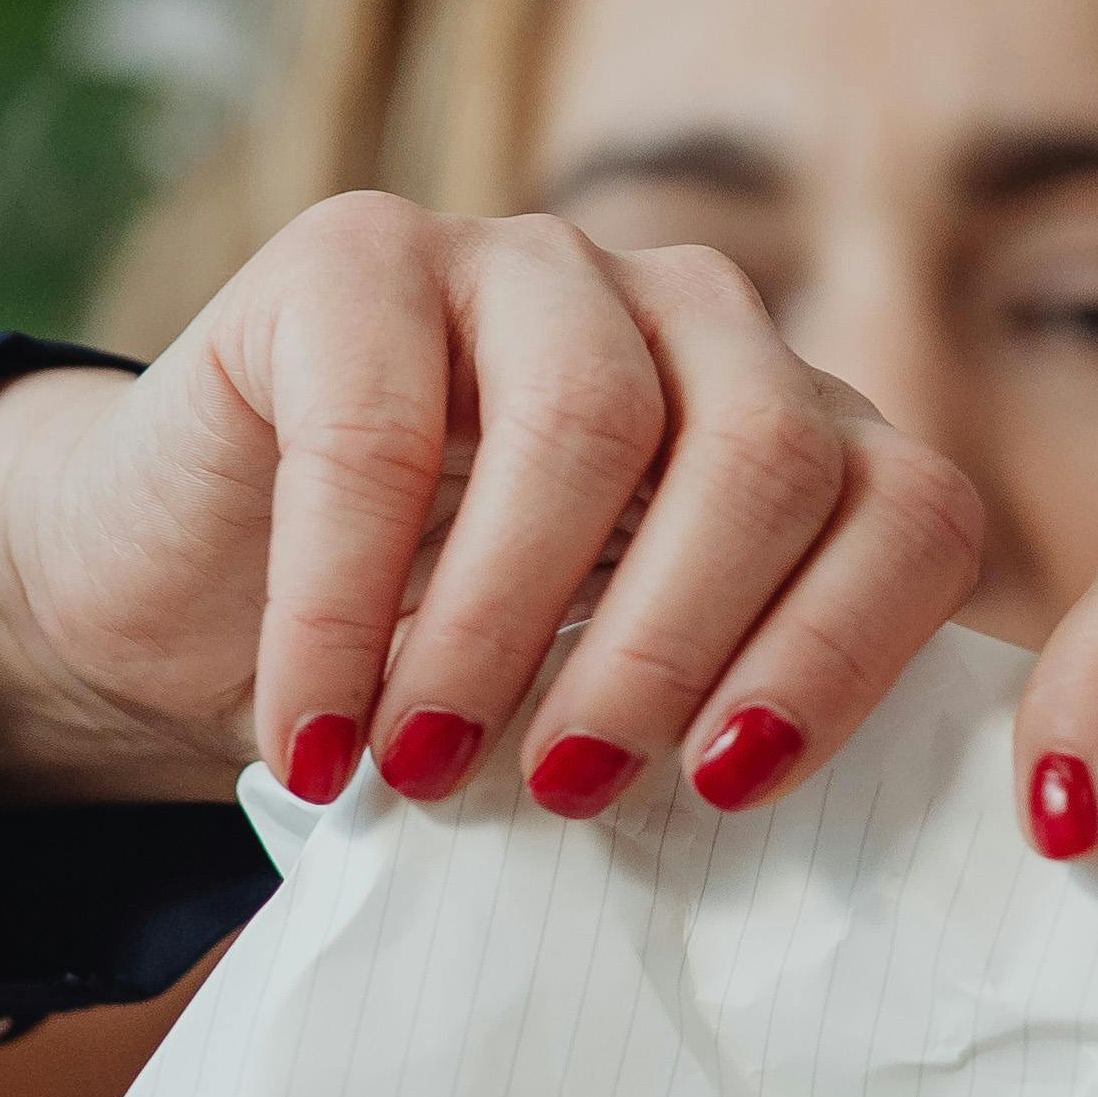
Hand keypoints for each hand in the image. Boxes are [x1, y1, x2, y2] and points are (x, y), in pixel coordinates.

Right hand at [0, 195, 993, 816]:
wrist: (188, 598)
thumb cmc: (424, 684)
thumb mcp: (586, 715)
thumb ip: (693, 738)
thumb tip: (757, 843)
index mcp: (789, 430)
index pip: (909, 508)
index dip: (846, 653)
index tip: (726, 790)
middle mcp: (686, 317)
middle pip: (768, 454)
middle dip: (670, 650)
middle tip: (569, 790)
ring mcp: (526, 262)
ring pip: (591, 417)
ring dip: (505, 626)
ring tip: (430, 768)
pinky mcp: (356, 253)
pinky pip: (376, 427)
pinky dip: (344, 610)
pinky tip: (320, 737)